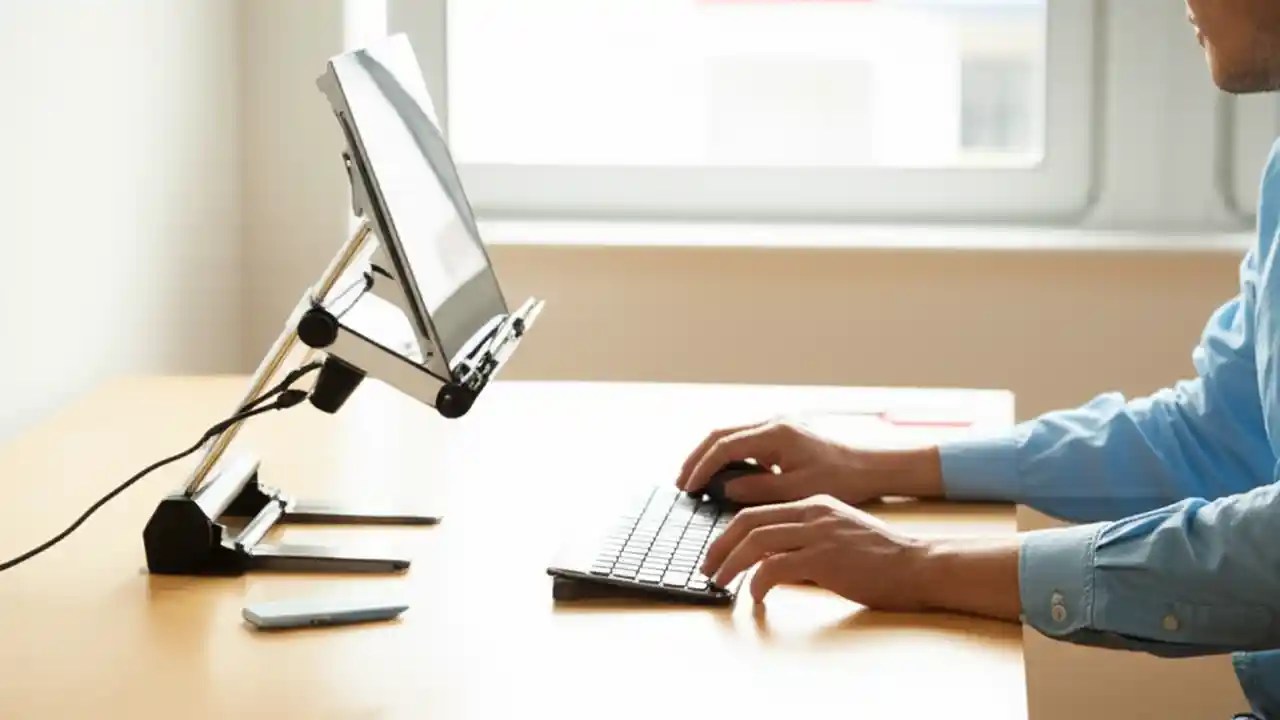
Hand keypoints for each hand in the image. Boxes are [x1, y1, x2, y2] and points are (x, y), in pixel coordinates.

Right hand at [675, 419, 941, 505]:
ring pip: (731, 436)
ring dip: (711, 456)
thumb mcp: (797, 489)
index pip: (725, 446)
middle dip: (698, 458)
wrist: (869, 467)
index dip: (702, 467)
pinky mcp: (782, 433)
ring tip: (695, 480)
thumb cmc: (840, 480)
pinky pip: (746, 441)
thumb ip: (758, 489)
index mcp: (775, 433)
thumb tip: (725, 489)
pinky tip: (724, 477)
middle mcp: (773, 423)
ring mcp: (778, 426)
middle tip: (682, 482)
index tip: (688, 487)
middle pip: (721, 434)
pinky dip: (728, 457)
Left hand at [701, 494, 1023, 619]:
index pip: (759, 510)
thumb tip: (771, 560)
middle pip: (749, 521)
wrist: (918, 565)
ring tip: (721, 582)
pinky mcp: (825, 558)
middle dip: (721, 544)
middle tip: (708, 566)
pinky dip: (758, 583)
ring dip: (731, 563)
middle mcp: (813, 513)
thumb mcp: (838, 535)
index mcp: (814, 504)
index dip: (731, 530)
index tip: (717, 549)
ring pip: (757, 541)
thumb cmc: (881, 558)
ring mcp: (819, 534)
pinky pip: (776, 568)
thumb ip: (806, 539)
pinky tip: (756, 597)